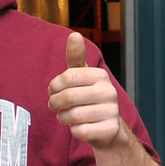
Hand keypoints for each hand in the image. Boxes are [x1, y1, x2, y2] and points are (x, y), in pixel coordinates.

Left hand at [48, 32, 125, 149]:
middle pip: (69, 97)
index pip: (68, 77)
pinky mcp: (110, 130)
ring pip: (73, 115)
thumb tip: (74, 34)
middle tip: (53, 105)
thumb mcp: (81, 76)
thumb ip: (76, 57)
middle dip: (55, 103)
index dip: (54, 85)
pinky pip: (80, 131)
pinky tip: (77, 127)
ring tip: (64, 116)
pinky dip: (74, 130)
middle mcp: (109, 92)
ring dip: (63, 117)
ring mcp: (112, 112)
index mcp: (100, 76)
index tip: (52, 90)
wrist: (106, 127)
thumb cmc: (88, 97)